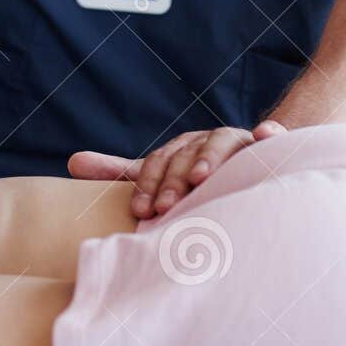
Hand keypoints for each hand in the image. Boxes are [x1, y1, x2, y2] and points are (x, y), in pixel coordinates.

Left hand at [68, 120, 287, 218]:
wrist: (249, 162)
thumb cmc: (197, 179)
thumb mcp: (160, 176)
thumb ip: (121, 173)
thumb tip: (71, 162)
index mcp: (180, 149)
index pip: (158, 164)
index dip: (148, 185)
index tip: (141, 211)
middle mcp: (206, 141)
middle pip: (186, 156)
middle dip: (174, 181)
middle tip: (166, 207)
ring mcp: (238, 142)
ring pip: (222, 144)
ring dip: (210, 158)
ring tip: (201, 177)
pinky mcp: (269, 148)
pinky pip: (274, 138)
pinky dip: (271, 134)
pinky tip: (266, 135)